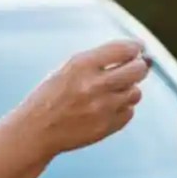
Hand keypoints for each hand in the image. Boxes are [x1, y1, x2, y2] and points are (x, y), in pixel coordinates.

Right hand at [19, 39, 149, 156]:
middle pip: (138, 70)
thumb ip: (102, 60)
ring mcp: (102, 108)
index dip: (136, 47)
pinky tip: (105, 108)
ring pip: (136, 93)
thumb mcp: (70, 69)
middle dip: (139, 67)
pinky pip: (129, 112)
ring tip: (110, 92)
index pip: (124, 49)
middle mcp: (94, 85)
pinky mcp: (106, 126)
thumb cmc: (54, 95)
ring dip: (128, 90)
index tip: (139, 48)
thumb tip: (141, 54)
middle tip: (134, 68)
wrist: (36, 130)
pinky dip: (122, 109)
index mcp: (81, 65)